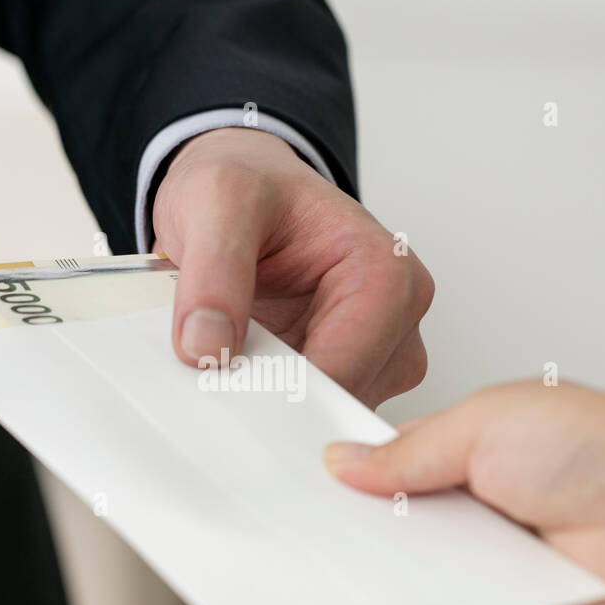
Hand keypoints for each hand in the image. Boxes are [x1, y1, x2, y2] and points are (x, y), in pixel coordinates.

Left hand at [152, 127, 433, 408]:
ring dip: (271, 405)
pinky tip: (243, 375)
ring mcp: (377, 356)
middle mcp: (397, 320)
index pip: (346, 368)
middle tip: (213, 379)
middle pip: (341, 401)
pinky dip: (271, 405)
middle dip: (275, 401)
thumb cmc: (250, 187)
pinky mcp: (349, 377)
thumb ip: (215, 270)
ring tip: (228, 364)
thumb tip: (208, 346)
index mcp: (386, 272)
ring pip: (327, 418)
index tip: (224, 391)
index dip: (280, 390)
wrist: (246, 192)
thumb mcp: (219, 200)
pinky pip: (312, 414)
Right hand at [324, 381, 604, 604]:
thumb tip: (344, 462)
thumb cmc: (601, 452)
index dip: (353, 477)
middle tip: (315, 534)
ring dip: (388, 578)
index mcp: (473, 452)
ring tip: (340, 573)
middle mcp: (482, 510)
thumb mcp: (483, 424)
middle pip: (400, 529)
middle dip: (363, 532)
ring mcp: (495, 567)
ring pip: (419, 581)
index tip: (309, 486)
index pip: (393, 467)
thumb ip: (407, 451)